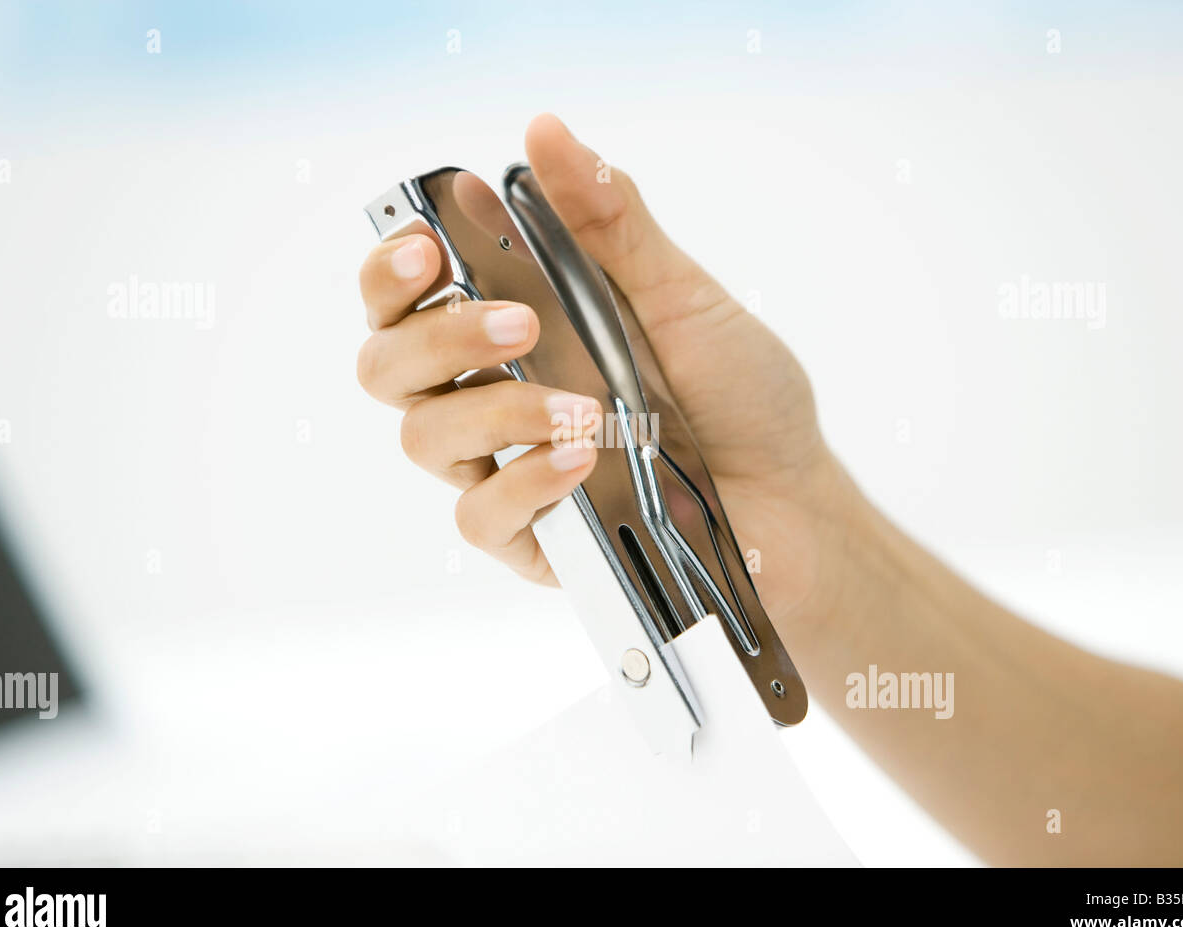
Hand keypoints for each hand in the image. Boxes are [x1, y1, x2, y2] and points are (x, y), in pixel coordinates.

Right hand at [356, 114, 852, 639]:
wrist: (793, 495)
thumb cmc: (739, 393)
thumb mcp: (681, 293)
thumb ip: (609, 220)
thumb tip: (546, 130)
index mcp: (516, 327)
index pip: (406, 299)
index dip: (390, 273)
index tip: (426, 248)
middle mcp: (495, 395)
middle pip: (388, 367)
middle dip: (435, 336)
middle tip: (521, 321)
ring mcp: (507, 469)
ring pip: (423, 439)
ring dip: (494, 411)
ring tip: (582, 406)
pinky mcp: (531, 540)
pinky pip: (478, 515)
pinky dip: (523, 482)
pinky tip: (581, 461)